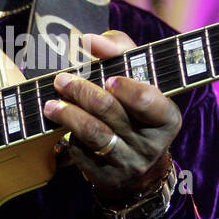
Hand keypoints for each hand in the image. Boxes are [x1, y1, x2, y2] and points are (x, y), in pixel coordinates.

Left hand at [42, 30, 182, 205]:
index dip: (127, 88)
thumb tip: (91, 40)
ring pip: (93, 133)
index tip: (108, 78)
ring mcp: (130, 164)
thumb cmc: (136, 110)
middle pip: (111, 111)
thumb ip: (120, 51)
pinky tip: (62, 126)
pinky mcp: (107, 178)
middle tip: (62, 80)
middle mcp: (152, 143)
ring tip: (51, 104)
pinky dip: (69, 136)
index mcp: (167, 117)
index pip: (148, 101)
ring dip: (68, 114)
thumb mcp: (139, 79)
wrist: (139, 166)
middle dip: (82, 91)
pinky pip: (82, 153)